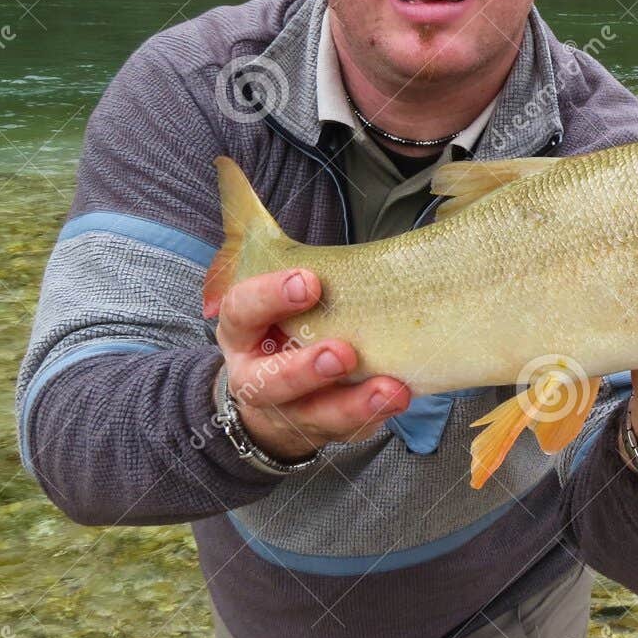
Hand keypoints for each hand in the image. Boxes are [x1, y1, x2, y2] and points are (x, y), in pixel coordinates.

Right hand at [206, 267, 410, 460]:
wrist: (272, 398)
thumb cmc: (286, 329)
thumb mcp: (275, 301)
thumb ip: (298, 272)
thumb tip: (315, 206)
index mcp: (241, 332)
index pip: (242, 310)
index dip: (270, 296)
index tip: (309, 282)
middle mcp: (255, 377)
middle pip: (271, 381)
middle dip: (307, 369)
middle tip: (344, 354)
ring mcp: (287, 411)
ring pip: (315, 416)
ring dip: (354, 404)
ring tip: (391, 390)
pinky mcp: (321, 432)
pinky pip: (346, 431)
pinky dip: (373, 418)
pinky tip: (397, 401)